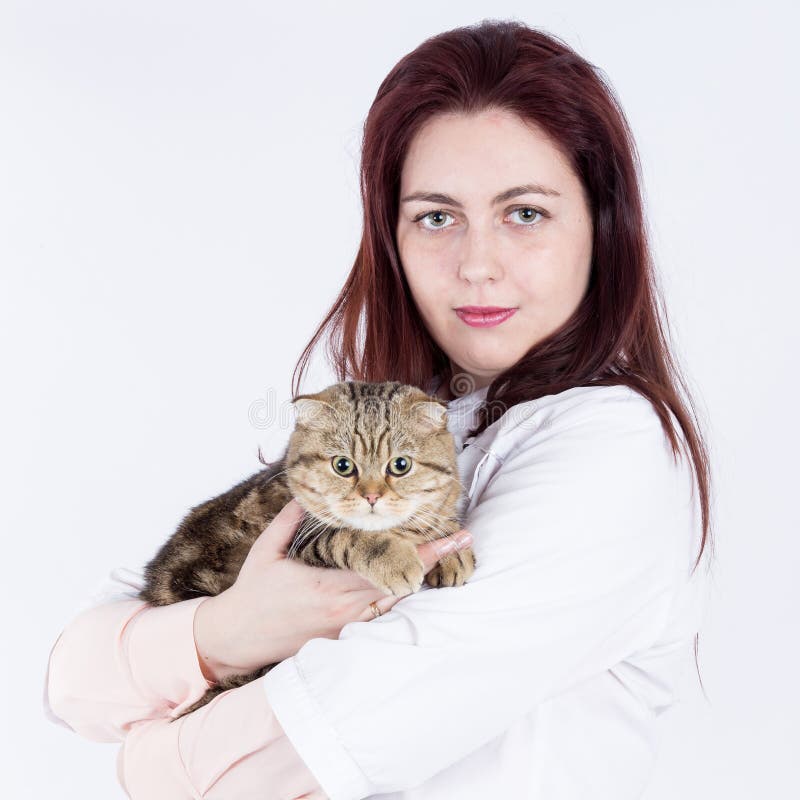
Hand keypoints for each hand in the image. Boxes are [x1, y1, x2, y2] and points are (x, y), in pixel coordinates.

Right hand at [193, 499, 472, 681]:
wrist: (237, 638)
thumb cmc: (252, 593)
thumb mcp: (267, 550)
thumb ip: (290, 520)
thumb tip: (307, 494)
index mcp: (331, 586)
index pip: (389, 567)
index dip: (423, 553)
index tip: (451, 538)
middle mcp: (347, 611)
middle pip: (403, 584)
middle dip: (432, 561)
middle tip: (461, 539)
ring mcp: (347, 629)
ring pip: (395, 602)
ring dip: (417, 578)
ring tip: (442, 554)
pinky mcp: (343, 640)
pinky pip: (379, 617)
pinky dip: (395, 596)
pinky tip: (409, 580)